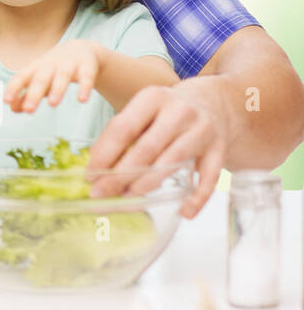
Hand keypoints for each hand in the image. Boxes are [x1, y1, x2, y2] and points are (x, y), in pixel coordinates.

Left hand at [5, 40, 102, 112]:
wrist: (82, 50)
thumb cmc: (54, 69)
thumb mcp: (40, 80)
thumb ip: (26, 94)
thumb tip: (13, 108)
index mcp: (36, 68)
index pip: (21, 77)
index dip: (14, 88)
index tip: (6, 101)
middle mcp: (51, 65)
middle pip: (41, 79)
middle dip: (34, 94)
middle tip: (28, 110)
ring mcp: (69, 64)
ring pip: (62, 76)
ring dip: (57, 89)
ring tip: (52, 103)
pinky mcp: (87, 66)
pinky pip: (86, 77)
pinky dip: (84, 87)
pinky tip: (82, 99)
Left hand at [87, 80, 226, 217]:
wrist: (213, 101)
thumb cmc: (167, 111)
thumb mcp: (144, 109)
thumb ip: (123, 131)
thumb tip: (95, 165)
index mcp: (152, 98)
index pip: (123, 128)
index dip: (104, 154)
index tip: (89, 175)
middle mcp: (178, 112)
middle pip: (146, 148)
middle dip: (120, 174)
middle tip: (101, 193)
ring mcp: (201, 130)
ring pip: (172, 162)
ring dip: (148, 184)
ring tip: (128, 200)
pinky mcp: (219, 149)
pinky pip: (209, 177)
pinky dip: (197, 197)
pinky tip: (184, 212)